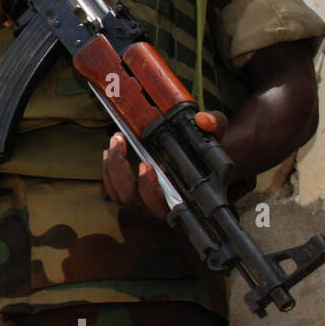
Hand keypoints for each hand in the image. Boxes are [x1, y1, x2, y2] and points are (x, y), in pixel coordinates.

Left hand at [101, 111, 227, 217]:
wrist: (204, 164)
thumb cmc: (208, 154)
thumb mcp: (216, 135)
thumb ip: (215, 125)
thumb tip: (204, 120)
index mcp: (183, 197)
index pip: (162, 204)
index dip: (149, 187)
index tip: (145, 164)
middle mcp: (161, 206)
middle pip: (131, 198)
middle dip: (120, 168)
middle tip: (120, 140)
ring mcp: (145, 205)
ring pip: (119, 196)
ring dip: (111, 168)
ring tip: (114, 142)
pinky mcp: (134, 199)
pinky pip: (114, 192)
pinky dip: (108, 172)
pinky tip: (109, 153)